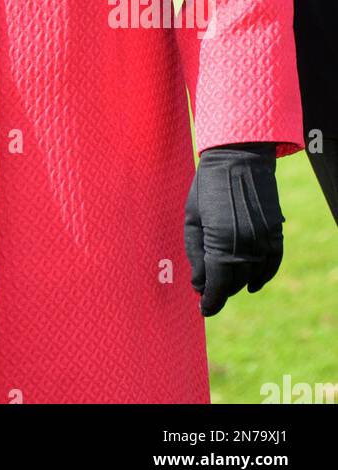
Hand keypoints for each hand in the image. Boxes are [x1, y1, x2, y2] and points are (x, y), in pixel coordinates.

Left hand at [184, 142, 283, 316]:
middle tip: (207, 292)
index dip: (210, 301)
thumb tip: (198, 285)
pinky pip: (272, 265)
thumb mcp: (192, 219)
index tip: (204, 310)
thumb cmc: (207, 187)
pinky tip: (252, 285)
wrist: (238, 159)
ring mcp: (264, 241)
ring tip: (223, 283)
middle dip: (219, 290)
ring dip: (237, 284)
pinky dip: (262, 278)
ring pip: (252, 277)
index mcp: (220, 242)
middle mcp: (245, 245)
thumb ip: (195, 254)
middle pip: (233, 283)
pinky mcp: (275, 234)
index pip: (217, 285)